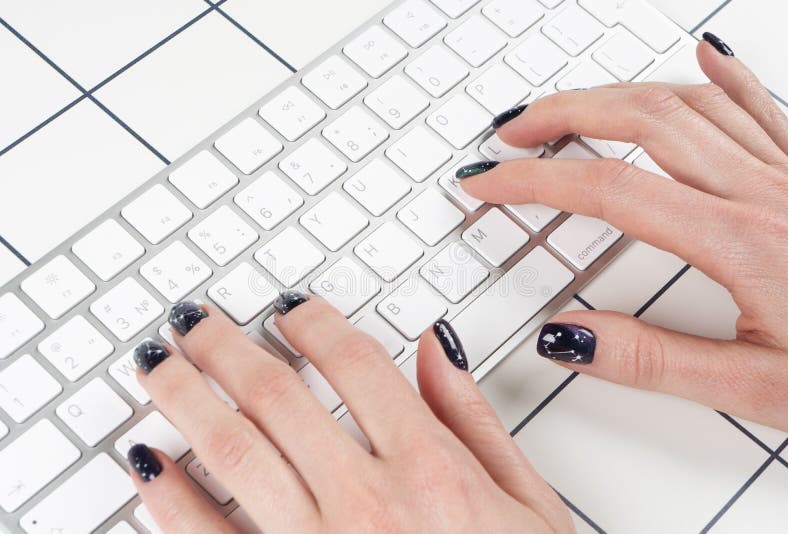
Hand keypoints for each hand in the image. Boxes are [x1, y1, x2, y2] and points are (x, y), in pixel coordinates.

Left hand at [127, 298, 574, 532]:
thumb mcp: (526, 503)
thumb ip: (473, 417)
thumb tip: (435, 346)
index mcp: (431, 469)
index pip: (354, 363)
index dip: (314, 323)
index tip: (289, 310)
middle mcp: (369, 503)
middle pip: (277, 395)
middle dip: (226, 347)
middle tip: (197, 322)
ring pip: (233, 449)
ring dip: (186, 397)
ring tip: (159, 366)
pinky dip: (171, 498)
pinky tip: (150, 465)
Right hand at [458, 38, 787, 434]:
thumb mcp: (760, 390)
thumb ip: (654, 362)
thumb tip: (570, 335)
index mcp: (744, 244)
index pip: (611, 191)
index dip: (536, 181)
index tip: (491, 182)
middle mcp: (766, 194)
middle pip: (642, 121)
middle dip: (563, 116)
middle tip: (512, 131)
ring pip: (690, 103)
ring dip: (616, 95)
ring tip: (569, 106)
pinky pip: (761, 107)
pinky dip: (720, 78)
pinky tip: (701, 58)